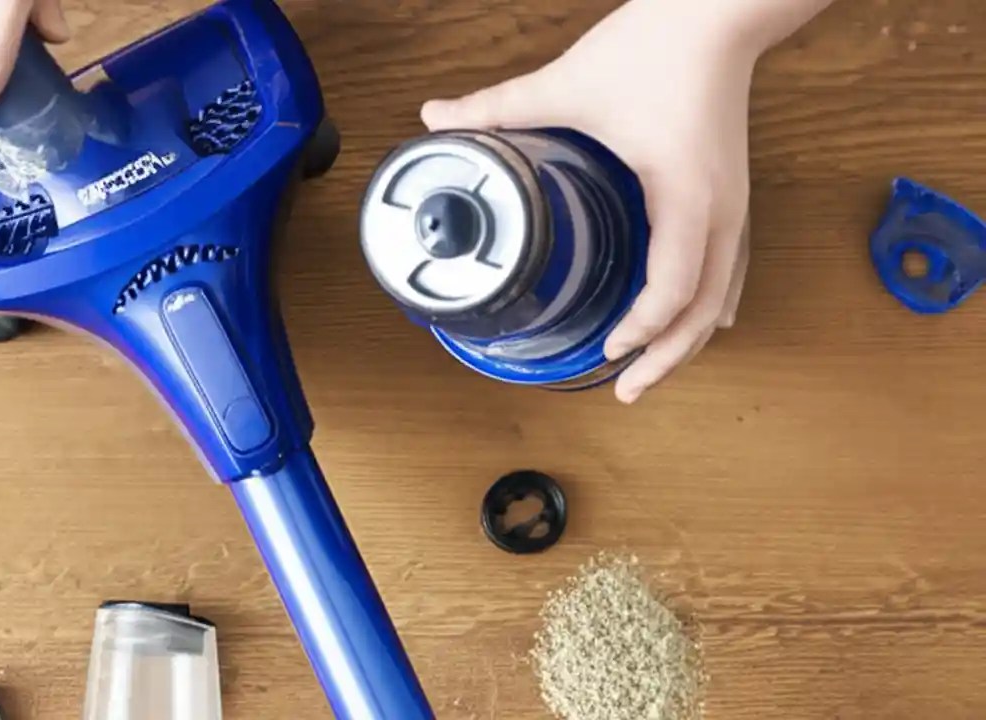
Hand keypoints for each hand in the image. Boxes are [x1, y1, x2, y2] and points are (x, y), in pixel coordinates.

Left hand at [420, 0, 762, 403]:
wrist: (720, 10)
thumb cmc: (658, 47)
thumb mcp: (568, 83)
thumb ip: (498, 107)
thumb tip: (436, 117)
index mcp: (683, 194)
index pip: (672, 288)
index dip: (641, 329)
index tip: (606, 349)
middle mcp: (719, 209)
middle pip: (705, 310)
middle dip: (666, 358)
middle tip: (626, 392)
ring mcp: (733, 203)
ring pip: (722, 294)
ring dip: (688, 339)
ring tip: (651, 372)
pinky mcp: (732, 192)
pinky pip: (730, 266)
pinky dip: (710, 303)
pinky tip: (705, 322)